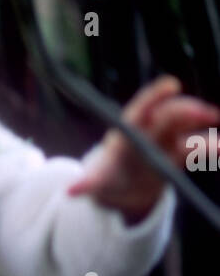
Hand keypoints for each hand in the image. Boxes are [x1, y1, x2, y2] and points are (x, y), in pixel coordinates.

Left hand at [66, 75, 219, 222]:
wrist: (123, 189)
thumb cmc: (109, 179)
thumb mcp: (98, 182)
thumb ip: (88, 184)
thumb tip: (71, 190)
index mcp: (129, 132)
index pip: (142, 109)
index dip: (156, 96)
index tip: (172, 85)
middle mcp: (149, 130)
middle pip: (168, 115)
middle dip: (186, 111)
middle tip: (204, 113)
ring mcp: (167, 140)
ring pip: (186, 128)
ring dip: (202, 125)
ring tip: (216, 133)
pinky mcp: (180, 153)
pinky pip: (197, 147)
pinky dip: (209, 147)